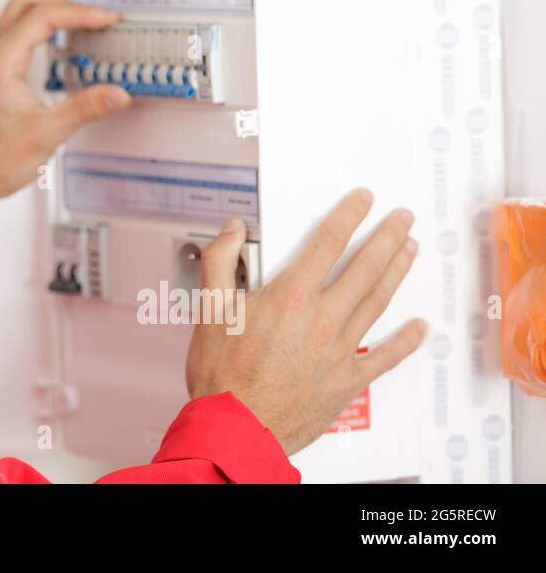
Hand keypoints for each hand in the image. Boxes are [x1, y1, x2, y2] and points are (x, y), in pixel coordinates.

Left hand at [0, 0, 132, 271]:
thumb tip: (117, 93)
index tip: (106, 20)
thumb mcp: (46, 134)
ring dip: (52, 12)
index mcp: (0, 61)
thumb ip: (85, 109)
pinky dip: (42, 29)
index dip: (80, 13)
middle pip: (28, 2)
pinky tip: (61, 47)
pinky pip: (17, 34)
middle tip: (96, 20)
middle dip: (65, 4)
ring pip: (19, 14)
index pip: (43, 16)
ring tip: (84, 27)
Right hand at [185, 188, 427, 454]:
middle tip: (402, 218)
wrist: (236, 428)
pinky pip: (386, 357)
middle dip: (387, 237)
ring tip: (410, 250)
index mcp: (289, 297)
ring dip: (397, 272)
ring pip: (378, 301)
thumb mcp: (209, 309)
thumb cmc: (222, 376)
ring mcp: (340, 350)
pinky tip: (420, 328)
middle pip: (364, 267)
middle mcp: (321, 319)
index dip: (349, 216)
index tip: (363, 200)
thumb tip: (232, 230)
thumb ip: (221, 262)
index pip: (327, 243)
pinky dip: (406, 340)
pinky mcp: (348, 380)